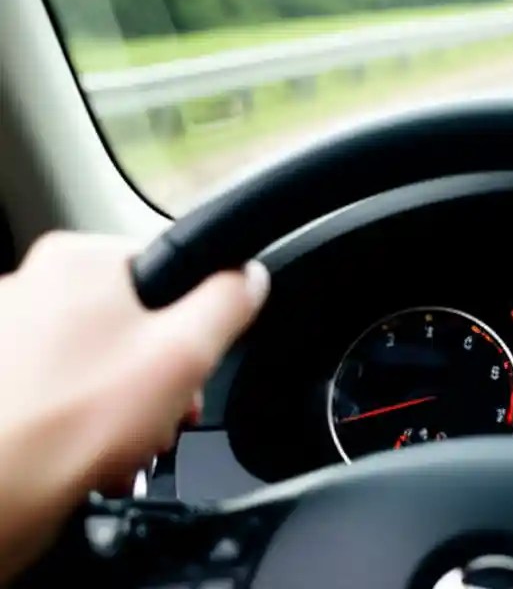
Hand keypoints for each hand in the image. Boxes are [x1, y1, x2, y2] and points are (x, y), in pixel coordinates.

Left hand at [0, 232, 268, 582]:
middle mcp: (31, 286)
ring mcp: (8, 335)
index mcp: (76, 261)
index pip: (166, 269)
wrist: (0, 491)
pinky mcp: (4, 382)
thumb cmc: (72, 422)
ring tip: (129, 438)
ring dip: (127, 401)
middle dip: (160, 372)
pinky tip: (95, 449)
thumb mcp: (186, 352)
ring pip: (99, 360)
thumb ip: (229, 303)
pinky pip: (64, 390)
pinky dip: (86, 418)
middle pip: (134, 320)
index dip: (195, 319)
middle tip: (167, 407)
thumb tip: (248, 277)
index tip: (193, 357)